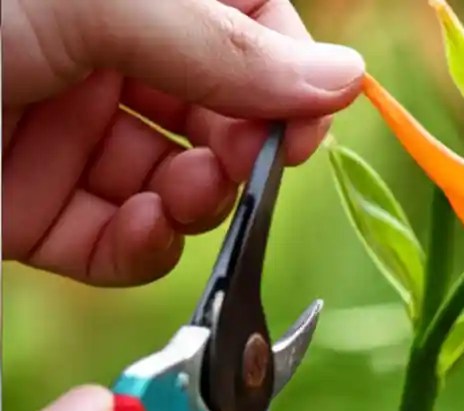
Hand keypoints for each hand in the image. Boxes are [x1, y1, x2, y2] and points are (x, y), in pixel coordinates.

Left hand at [1, 0, 364, 285]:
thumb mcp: (97, 6)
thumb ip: (222, 46)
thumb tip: (344, 80)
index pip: (254, 24)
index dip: (292, 71)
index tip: (307, 119)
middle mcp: (110, 61)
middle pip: (226, 114)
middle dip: (250, 150)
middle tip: (250, 165)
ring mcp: (74, 139)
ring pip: (180, 187)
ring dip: (203, 204)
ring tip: (187, 196)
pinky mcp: (35, 211)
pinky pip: (117, 245)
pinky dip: (144, 250)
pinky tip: (144, 230)